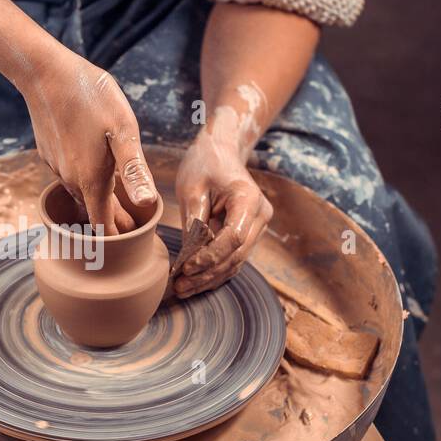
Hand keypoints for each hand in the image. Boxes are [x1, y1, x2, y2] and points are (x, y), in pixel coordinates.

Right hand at [18, 50, 156, 233]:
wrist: (45, 73)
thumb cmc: (91, 97)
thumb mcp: (122, 130)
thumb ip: (133, 170)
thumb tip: (147, 202)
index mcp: (91, 180)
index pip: (103, 224)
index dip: (118, 235)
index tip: (132, 238)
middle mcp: (70, 179)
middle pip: (92, 210)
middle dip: (111, 220)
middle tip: (130, 226)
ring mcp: (56, 166)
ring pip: (80, 191)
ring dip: (97, 198)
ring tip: (116, 198)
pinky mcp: (48, 153)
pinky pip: (69, 174)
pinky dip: (83, 178)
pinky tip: (93, 165)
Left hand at [173, 134, 272, 297]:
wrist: (221, 151)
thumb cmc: (205, 164)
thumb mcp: (192, 187)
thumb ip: (194, 219)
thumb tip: (189, 254)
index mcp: (248, 199)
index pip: (233, 238)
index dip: (209, 257)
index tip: (185, 267)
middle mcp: (260, 215)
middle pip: (237, 255)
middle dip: (208, 274)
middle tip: (180, 287)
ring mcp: (258, 226)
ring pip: (236, 262)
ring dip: (210, 278)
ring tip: (183, 289)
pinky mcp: (249, 233)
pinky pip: (234, 258)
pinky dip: (215, 271)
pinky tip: (194, 282)